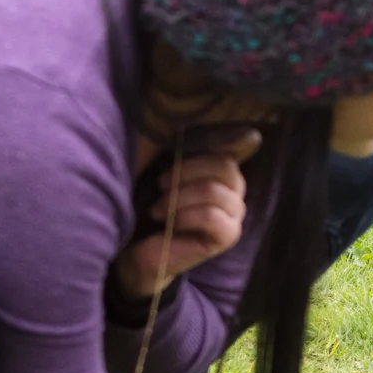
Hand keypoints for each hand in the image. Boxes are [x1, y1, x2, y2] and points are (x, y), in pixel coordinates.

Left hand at [113, 129, 257, 298]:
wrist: (137, 246)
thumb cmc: (147, 201)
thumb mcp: (162, 164)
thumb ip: (185, 143)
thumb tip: (220, 127)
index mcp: (221, 167)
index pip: (231, 144)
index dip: (208, 144)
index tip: (173, 153)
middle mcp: (234, 189)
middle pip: (224, 166)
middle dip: (186, 173)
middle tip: (159, 185)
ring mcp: (235, 213)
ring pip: (215, 192)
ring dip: (180, 198)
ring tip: (159, 209)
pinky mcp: (229, 236)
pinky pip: (213, 217)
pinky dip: (187, 216)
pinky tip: (171, 223)